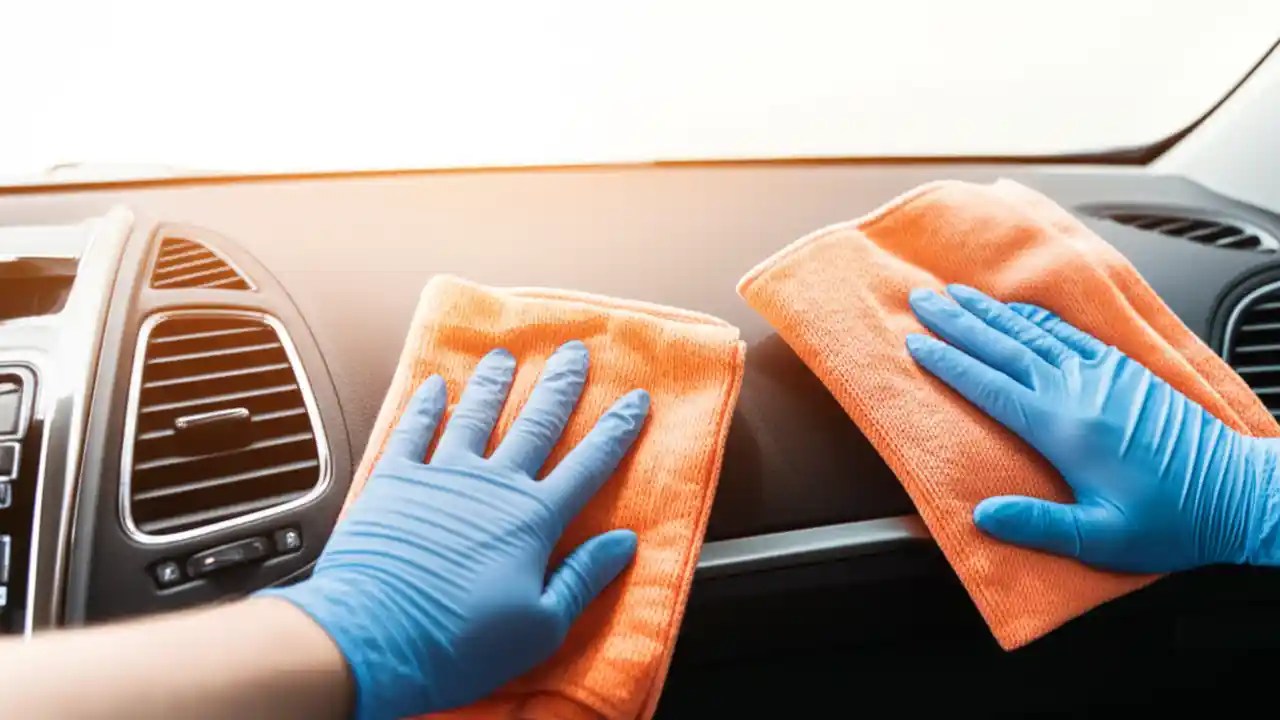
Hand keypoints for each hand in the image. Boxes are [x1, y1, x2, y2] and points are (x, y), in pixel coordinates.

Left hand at [261, 341, 649, 719]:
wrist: (372, 637)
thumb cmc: (459, 643)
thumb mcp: (541, 626)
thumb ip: (583, 577)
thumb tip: (623, 543)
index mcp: (533, 520)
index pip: (587, 466)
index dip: (615, 431)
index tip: (634, 400)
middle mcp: (492, 486)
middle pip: (536, 425)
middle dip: (559, 387)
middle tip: (573, 353)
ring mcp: (441, 477)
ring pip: (476, 417)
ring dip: (494, 384)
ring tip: (506, 357)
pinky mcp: (395, 482)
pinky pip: (414, 431)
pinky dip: (427, 406)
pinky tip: (436, 386)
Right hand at [905, 284, 1279, 573]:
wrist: (1239, 494)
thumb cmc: (1173, 521)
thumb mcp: (1101, 539)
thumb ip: (1038, 525)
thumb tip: (982, 515)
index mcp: (1064, 428)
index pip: (990, 385)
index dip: (948, 363)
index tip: (915, 343)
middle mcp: (1079, 390)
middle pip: (1003, 346)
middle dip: (957, 322)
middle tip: (921, 300)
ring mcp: (1103, 374)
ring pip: (1032, 332)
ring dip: (989, 311)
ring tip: (955, 294)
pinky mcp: (1123, 370)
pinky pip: (1068, 333)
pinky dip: (1035, 317)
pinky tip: (1016, 309)